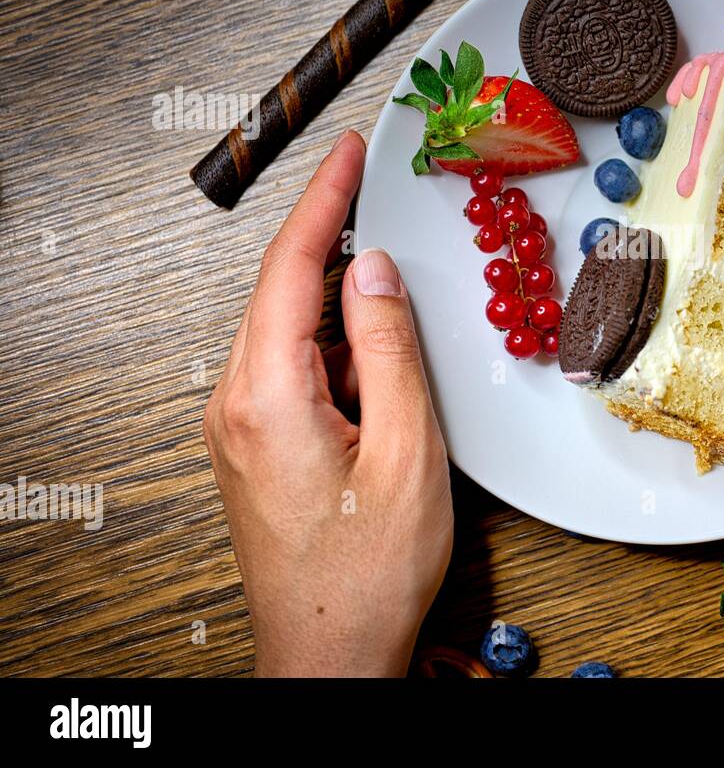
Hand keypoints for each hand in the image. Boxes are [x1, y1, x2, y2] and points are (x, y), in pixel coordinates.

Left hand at [202, 131, 452, 676]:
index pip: (290, 267)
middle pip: (283, 292)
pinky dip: (335, 351)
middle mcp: (236, 404)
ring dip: (341, 309)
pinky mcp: (256, 444)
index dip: (323, 200)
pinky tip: (376, 369)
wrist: (330, 653)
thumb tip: (374, 271)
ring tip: (394, 315)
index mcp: (266, 396)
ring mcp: (240, 426)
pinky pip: (290, 369)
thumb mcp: (405, 450)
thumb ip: (390, 349)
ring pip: (289, 331)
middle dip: (334, 245)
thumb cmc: (367, 572)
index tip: (346, 152)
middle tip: (380, 203)